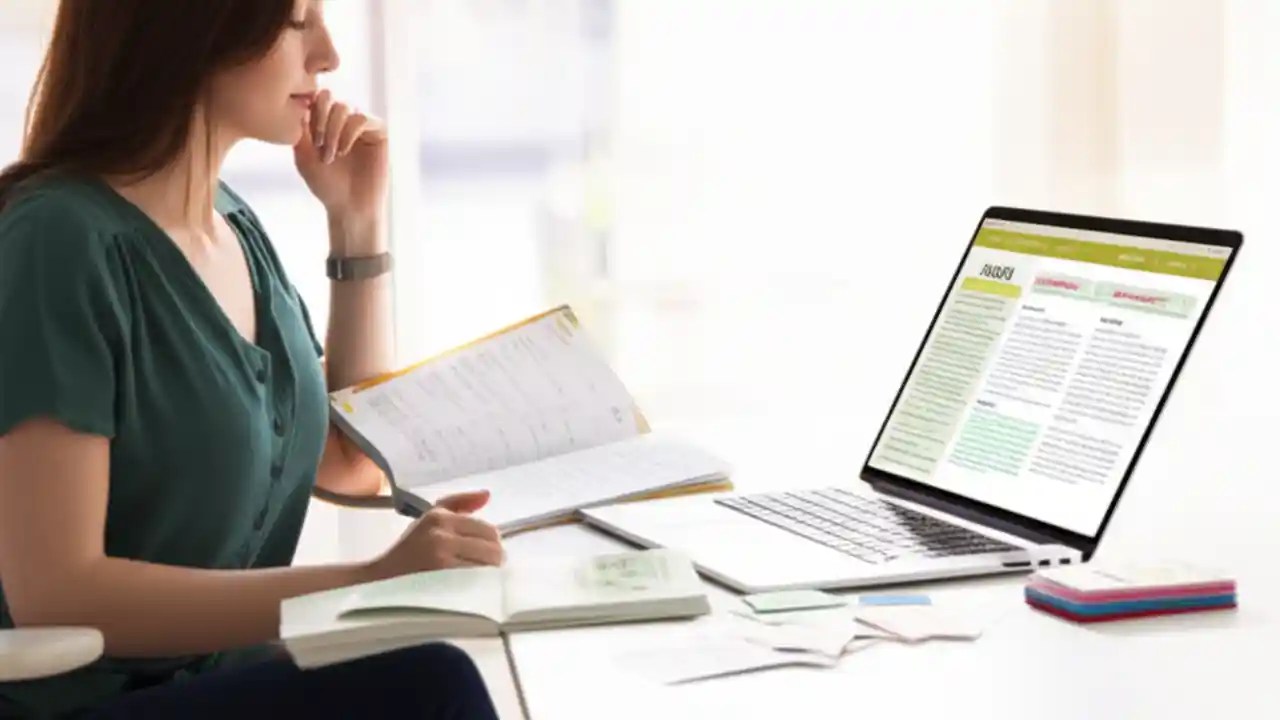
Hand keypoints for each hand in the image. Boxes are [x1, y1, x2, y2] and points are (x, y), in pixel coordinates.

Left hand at [294, 89, 388, 225]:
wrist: (350, 207)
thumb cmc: (326, 185)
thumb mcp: (303, 156)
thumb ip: (300, 130)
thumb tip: (301, 104)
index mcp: (324, 121)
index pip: (314, 98)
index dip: (308, 111)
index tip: (306, 137)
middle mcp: (343, 120)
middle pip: (328, 97)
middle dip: (320, 120)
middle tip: (318, 145)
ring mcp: (362, 125)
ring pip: (344, 107)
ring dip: (333, 130)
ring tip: (331, 155)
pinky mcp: (378, 132)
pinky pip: (362, 118)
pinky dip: (349, 133)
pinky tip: (344, 151)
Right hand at [366, 491, 504, 580]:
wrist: (380, 578)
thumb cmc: (410, 548)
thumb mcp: (431, 517)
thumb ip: (460, 503)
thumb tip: (488, 495)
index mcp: (440, 516)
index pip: (488, 530)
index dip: (493, 544)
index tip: (486, 553)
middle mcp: (442, 534)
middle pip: (493, 550)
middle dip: (494, 561)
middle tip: (484, 569)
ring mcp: (441, 559)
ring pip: (487, 568)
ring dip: (488, 575)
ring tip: (476, 579)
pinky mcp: (440, 582)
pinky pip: (475, 583)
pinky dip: (478, 587)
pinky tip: (468, 589)